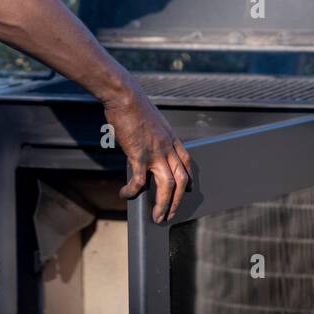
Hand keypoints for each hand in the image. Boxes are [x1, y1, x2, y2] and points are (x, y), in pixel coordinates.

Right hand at [106, 85, 192, 222]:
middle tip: (169, 214)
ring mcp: (155, 152)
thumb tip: (142, 144)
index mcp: (171, 138)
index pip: (186, 162)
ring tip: (157, 217)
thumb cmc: (133, 105)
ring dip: (164, 204)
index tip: (186, 190)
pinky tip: (125, 194)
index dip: (188, 179)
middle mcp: (167, 147)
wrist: (125, 96)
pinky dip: (133, 191)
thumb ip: (151, 136)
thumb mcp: (150, 121)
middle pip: (181, 180)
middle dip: (176, 201)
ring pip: (168, 185)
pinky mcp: (139, 155)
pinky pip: (140, 181)